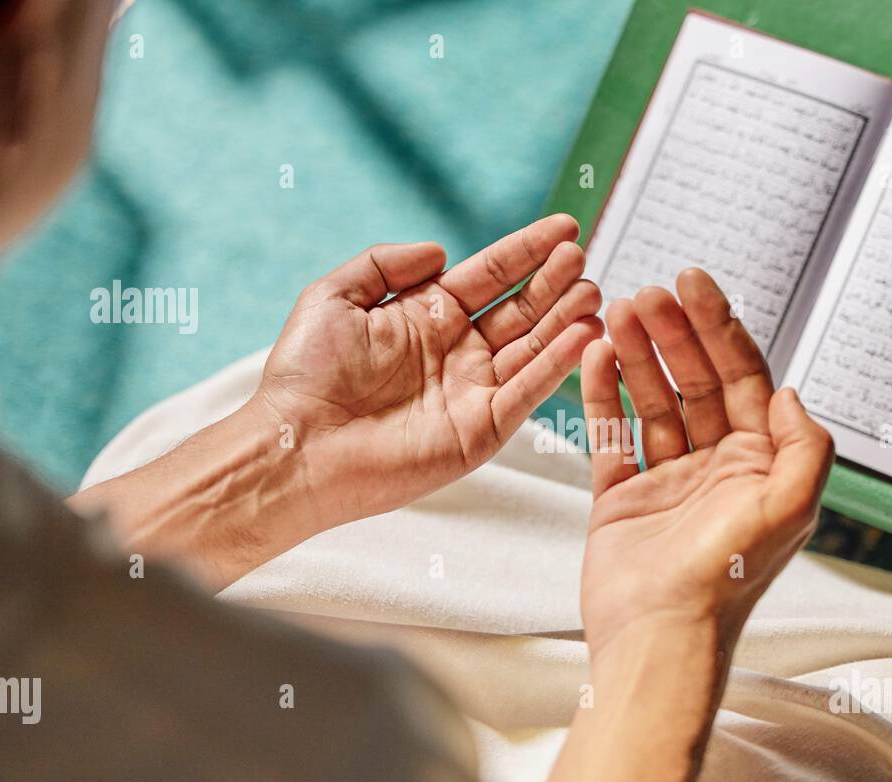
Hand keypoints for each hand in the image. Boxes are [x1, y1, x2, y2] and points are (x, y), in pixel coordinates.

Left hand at [251, 213, 602, 529]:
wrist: (298, 445)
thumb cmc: (305, 375)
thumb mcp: (335, 297)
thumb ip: (386, 264)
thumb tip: (441, 250)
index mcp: (427, 316)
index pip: (491, 275)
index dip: (527, 251)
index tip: (564, 227)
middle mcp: (457, 351)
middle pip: (521, 310)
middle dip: (555, 283)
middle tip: (583, 258)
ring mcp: (473, 391)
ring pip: (534, 348)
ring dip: (566, 319)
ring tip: (593, 292)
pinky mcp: (481, 430)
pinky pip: (528, 392)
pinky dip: (558, 365)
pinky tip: (583, 335)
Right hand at [580, 268, 832, 661]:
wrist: (657, 638)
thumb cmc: (725, 581)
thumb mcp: (789, 508)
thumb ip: (804, 446)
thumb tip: (791, 392)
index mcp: (761, 467)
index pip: (745, 379)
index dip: (720, 328)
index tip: (694, 282)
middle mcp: (717, 470)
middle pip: (696, 382)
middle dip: (673, 334)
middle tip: (645, 293)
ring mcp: (668, 482)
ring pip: (653, 402)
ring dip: (638, 356)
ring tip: (616, 313)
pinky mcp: (621, 498)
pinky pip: (611, 435)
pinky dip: (602, 396)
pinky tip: (596, 358)